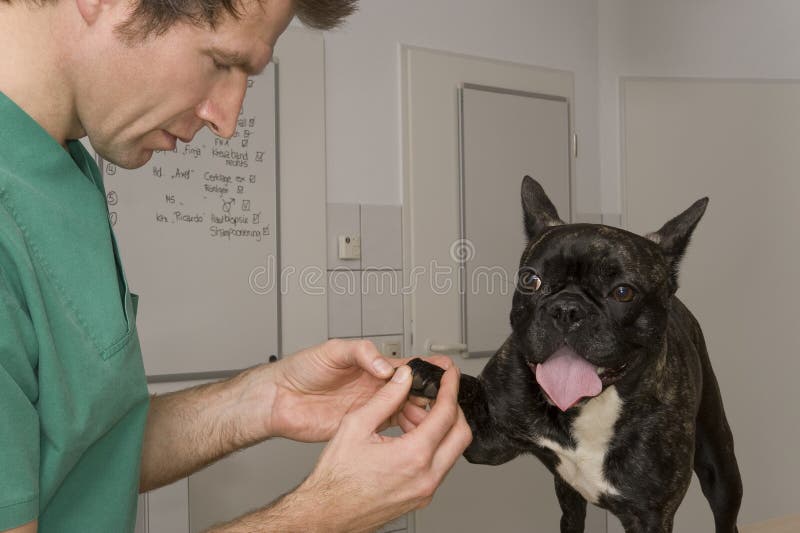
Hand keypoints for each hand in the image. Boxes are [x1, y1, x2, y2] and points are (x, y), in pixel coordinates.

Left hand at [264, 339, 450, 441]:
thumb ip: (360, 353)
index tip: (446, 370)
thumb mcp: (331, 351)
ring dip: (422, 415)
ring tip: (437, 420)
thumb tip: (384, 364)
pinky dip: (407, 432)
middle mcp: (374, 386)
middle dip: (432, 395)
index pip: (406, 365)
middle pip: (412, 391)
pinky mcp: (362, 427)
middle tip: (449, 401)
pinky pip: (390, 429)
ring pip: (406, 411)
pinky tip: (417, 436)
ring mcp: (370, 407)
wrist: (279, 399)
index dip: (427, 367)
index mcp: (371, 365)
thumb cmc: (300, 370)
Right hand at [292, 363, 472, 531]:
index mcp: (413, 456)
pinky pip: (440, 466)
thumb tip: (403, 378)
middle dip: (453, 408)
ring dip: (441, 428)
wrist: (327, 512)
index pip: (446, 413)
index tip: (450, 376)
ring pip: (453, 451)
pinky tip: (410, 435)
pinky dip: (433, 445)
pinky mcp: (421, 497)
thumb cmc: (335, 477)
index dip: (450, 388)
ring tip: (413, 415)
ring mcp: (425, 490)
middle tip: (439, 393)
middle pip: (461, 433)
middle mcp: (426, 477)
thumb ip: (385, 398)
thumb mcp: (356, 426)